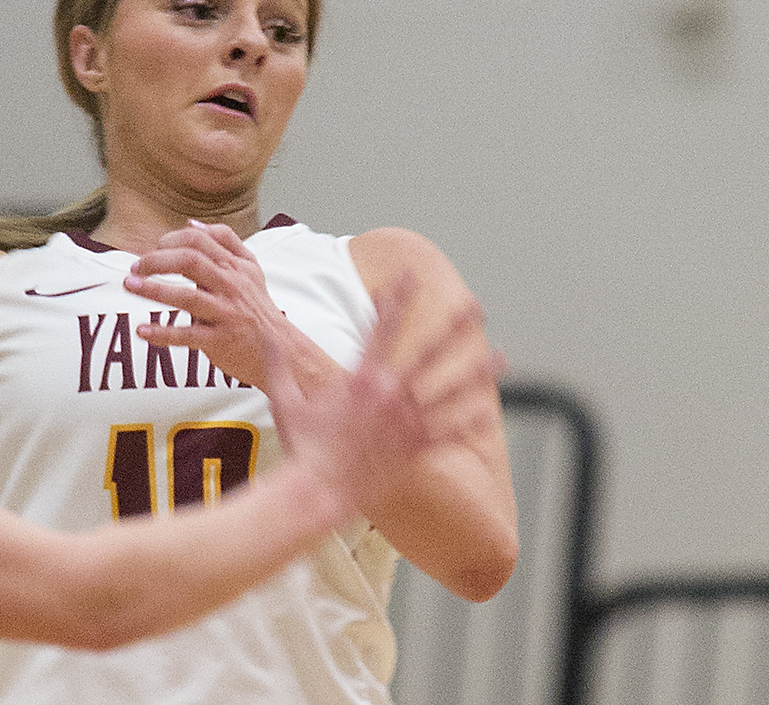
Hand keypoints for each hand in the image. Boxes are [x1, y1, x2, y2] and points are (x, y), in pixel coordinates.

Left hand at [124, 221, 293, 385]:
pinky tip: (142, 331)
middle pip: (190, 261)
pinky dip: (163, 334)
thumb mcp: (250, 268)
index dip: (171, 239)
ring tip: (130, 286)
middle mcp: (230, 285)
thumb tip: (192, 223)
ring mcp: (225, 313)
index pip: (199, 239)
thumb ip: (225, 242)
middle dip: (157, 260)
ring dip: (154, 290)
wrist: (281, 349)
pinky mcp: (220, 340)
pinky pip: (188, 336)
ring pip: (187, 297)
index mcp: (234, 265)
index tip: (154, 248)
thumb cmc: (258, 307)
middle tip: (135, 268)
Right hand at [260, 273, 507, 520]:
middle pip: (429, 353)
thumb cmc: (302, 450)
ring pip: (450, 391)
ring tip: (501, 358)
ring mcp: (405, 422)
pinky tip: (490, 410)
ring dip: (477, 372)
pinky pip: (449, 433)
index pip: (381, 328)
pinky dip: (470, 422)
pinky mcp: (414, 450)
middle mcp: (389, 394)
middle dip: (453, 327)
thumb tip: (267, 335)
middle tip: (473, 307)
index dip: (396, 299)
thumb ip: (279, 365)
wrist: (315, 492)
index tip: (408, 277)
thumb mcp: (284, 401)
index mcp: (359, 379)